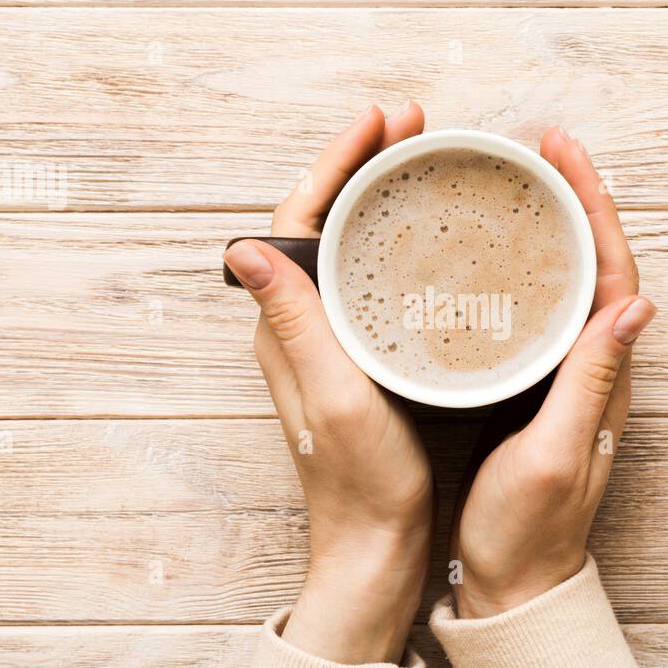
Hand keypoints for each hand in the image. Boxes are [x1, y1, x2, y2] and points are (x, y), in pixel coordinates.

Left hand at [225, 102, 431, 663]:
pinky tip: (426, 235)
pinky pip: (365, 277)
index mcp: (286, 328)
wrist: (375, 546)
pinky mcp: (356, 357)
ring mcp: (327, 340)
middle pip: (320, 219)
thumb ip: (294, 323)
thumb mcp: (335, 398)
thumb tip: (241, 246)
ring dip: (375, 193)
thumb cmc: (363, 483)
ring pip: (343, 243)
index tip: (377, 122)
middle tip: (411, 123)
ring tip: (420, 157)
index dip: (335, 162)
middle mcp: (299, 326)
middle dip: (359, 163)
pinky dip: (391, 239)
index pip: (296, 217)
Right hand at [449, 128, 651, 617]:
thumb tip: (635, 305)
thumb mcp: (555, 455)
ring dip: (554, 225)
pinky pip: (543, 311)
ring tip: (519, 180)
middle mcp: (596, 368)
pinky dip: (527, 269)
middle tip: (538, 147)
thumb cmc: (529, 530)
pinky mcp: (538, 388)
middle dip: (575, 197)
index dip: (593, 206)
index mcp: (605, 377)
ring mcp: (568, 377)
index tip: (562, 153)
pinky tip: (495, 255)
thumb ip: (591, 382)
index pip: (614, 271)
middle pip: (598, 262)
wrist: (516, 584)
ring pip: (571, 282)